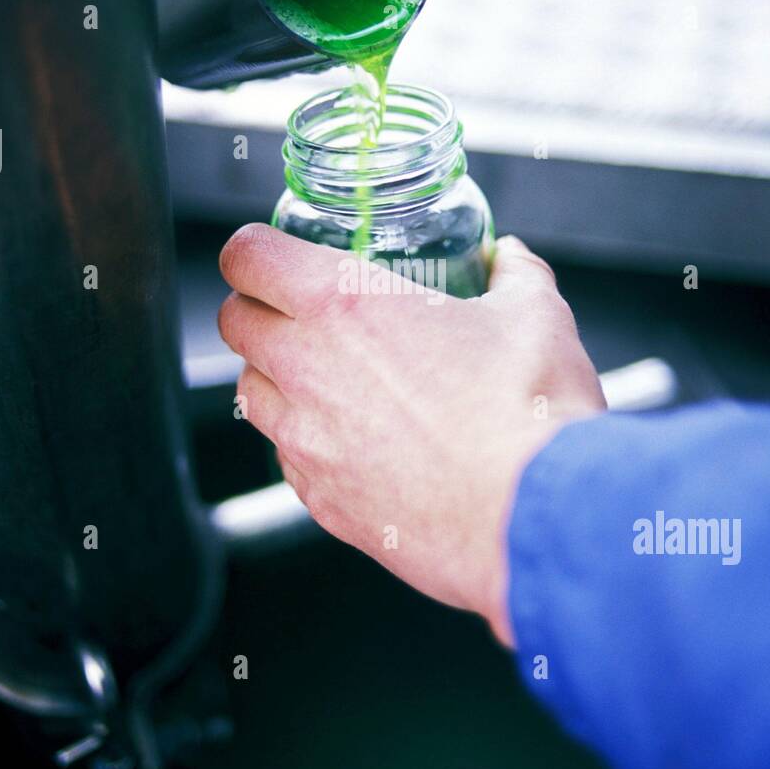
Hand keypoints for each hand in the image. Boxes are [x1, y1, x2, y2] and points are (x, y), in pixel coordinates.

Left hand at [218, 225, 605, 644]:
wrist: (534, 520)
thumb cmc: (531, 414)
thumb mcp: (535, 314)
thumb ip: (514, 273)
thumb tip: (508, 259)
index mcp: (343, 305)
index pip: (248, 257)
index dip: (255, 248)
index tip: (274, 251)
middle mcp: (307, 370)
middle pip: (233, 322)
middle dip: (257, 306)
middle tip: (301, 308)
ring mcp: (307, 442)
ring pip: (248, 391)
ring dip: (273, 375)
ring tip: (327, 374)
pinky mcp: (321, 500)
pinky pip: (285, 457)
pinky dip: (304, 440)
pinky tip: (355, 438)